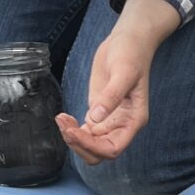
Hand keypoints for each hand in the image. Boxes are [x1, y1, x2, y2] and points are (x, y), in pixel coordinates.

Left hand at [56, 0, 178, 163]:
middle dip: (79, 144)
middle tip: (65, 126)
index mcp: (133, 120)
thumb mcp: (123, 72)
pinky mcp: (98, 112)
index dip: (92, 146)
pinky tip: (63, 117)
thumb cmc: (131, 54)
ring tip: (61, 119)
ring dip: (73, 138)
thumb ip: (110, 96)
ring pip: (89, 144)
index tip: (75, 131)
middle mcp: (122, 125)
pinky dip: (71, 129)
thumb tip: (95, 118)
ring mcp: (109, 120)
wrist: (127, 41)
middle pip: (99, 152)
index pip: (113, 148)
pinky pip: (84, 132)